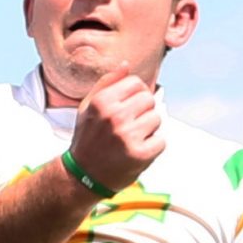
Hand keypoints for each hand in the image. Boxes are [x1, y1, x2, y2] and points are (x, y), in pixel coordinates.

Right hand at [66, 72, 164, 195]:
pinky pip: (161, 141)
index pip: (136, 83)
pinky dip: (153, 147)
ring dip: (149, 129)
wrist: (81, 177)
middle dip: (143, 111)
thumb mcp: (88, 107)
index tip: (129, 107)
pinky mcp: (140, 154)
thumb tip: (126, 65)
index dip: (136, 94)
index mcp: (102, 101)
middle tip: (129, 126)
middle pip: (149, 99)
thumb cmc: (87, 139)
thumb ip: (106, 83)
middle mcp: (115, 116)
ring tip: (132, 139)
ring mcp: (128, 136)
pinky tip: (137, 152)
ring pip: (157, 119)